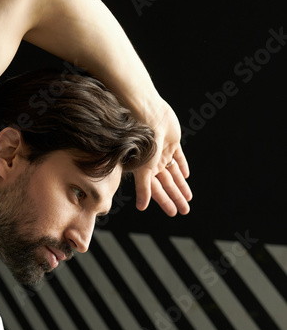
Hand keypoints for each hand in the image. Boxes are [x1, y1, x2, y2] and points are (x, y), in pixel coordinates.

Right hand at [132, 98, 191, 215]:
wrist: (148, 115)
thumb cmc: (143, 142)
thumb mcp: (144, 169)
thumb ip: (144, 188)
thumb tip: (142, 208)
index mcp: (145, 171)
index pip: (157, 191)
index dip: (165, 202)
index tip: (173, 213)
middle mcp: (153, 163)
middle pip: (168, 185)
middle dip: (176, 197)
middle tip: (185, 210)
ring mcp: (163, 152)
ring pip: (174, 174)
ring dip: (181, 186)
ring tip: (188, 198)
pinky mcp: (172, 142)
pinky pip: (178, 157)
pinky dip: (182, 166)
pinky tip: (186, 176)